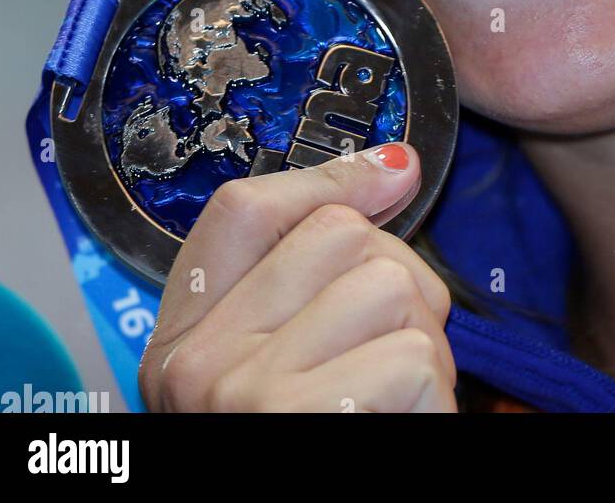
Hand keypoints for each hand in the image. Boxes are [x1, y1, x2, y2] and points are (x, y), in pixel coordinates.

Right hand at [138, 142, 456, 412]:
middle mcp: (198, 365)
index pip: (242, 209)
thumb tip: (392, 172)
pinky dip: (435, 397)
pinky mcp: (311, 422)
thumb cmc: (316, 441)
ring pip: (392, 287)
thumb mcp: (276, 370)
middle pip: (340, 236)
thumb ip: (309, 282)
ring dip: (425, 344)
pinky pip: (415, 359)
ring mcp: (247, 394)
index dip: (331, 176)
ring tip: (395, 401)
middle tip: (389, 354)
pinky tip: (402, 427)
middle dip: (399, 284)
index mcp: (180, 342)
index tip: (393, 175)